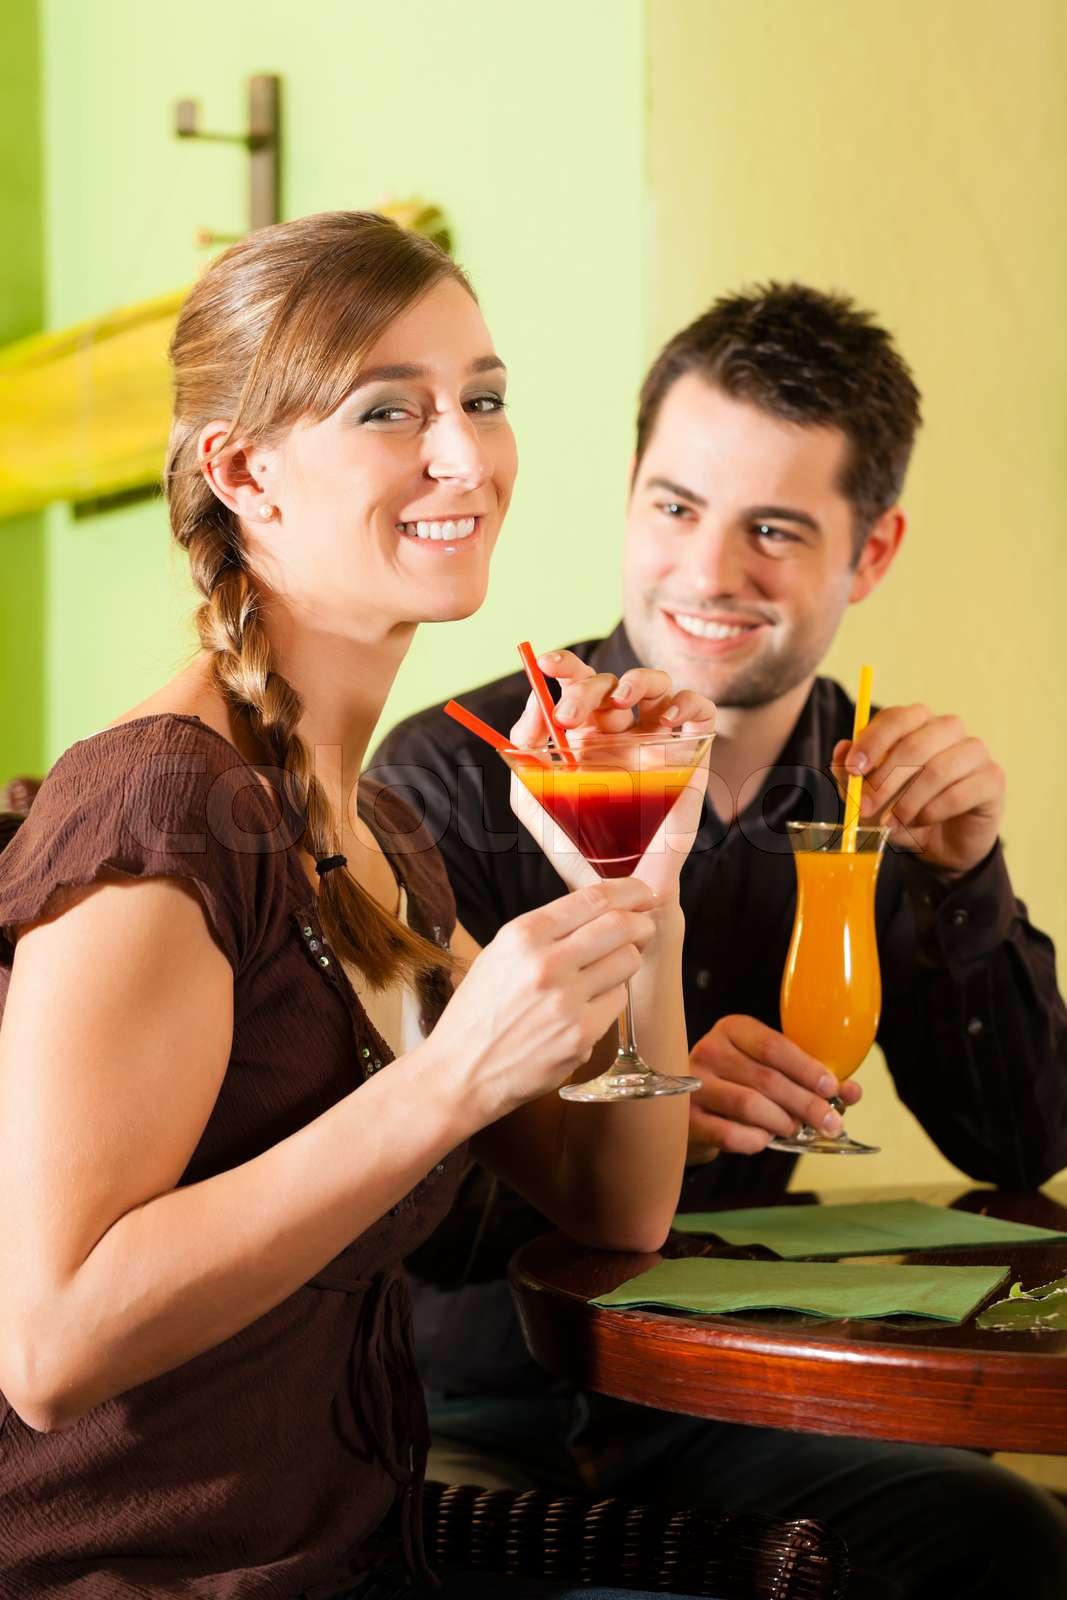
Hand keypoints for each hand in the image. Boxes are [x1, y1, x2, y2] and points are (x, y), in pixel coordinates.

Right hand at [436, 879, 657, 1124]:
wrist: (460, 1071)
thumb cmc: (479, 1011)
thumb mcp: (499, 954)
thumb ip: (546, 932)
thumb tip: (598, 910)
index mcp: (524, 936)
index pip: (593, 899)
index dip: (628, 891)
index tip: (641, 893)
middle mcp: (547, 964)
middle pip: (621, 926)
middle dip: (641, 922)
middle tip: (643, 928)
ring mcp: (566, 1001)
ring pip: (628, 962)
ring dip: (627, 961)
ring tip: (610, 969)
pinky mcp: (581, 1035)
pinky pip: (619, 1002)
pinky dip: (612, 998)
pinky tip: (591, 1005)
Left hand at [508, 649, 715, 897]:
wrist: (614, 884)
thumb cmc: (573, 842)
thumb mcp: (532, 796)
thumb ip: (524, 752)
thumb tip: (532, 705)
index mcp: (585, 734)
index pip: (577, 684)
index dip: (565, 666)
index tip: (545, 663)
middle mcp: (622, 732)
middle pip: (610, 683)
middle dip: (587, 687)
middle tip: (570, 714)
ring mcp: (657, 741)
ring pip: (657, 683)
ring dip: (638, 679)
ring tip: (622, 699)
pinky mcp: (690, 756)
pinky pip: (700, 711)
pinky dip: (687, 702)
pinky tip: (666, 718)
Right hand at [687, 1015, 861, 1157]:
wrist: (689, 1110)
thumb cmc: (740, 1085)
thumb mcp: (771, 1070)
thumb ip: (809, 1078)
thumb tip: (852, 1092)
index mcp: (732, 1029)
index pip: (773, 1046)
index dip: (807, 1069)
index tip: (832, 1088)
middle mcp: (709, 1050)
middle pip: (767, 1079)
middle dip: (806, 1104)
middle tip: (831, 1124)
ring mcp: (693, 1085)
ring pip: (749, 1105)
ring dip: (782, 1123)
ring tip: (795, 1130)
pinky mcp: (685, 1118)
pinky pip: (731, 1134)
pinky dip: (756, 1140)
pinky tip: (764, 1138)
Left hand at [835, 703, 1004, 875]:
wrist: (938, 843)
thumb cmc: (900, 809)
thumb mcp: (866, 796)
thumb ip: (849, 775)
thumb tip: (841, 750)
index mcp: (917, 723)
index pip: (897, 717)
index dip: (872, 742)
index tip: (853, 769)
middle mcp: (949, 730)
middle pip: (916, 742)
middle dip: (885, 779)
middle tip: (865, 807)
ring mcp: (975, 752)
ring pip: (938, 769)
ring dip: (908, 801)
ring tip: (893, 822)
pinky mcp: (992, 779)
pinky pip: (960, 792)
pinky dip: (932, 812)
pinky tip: (920, 822)